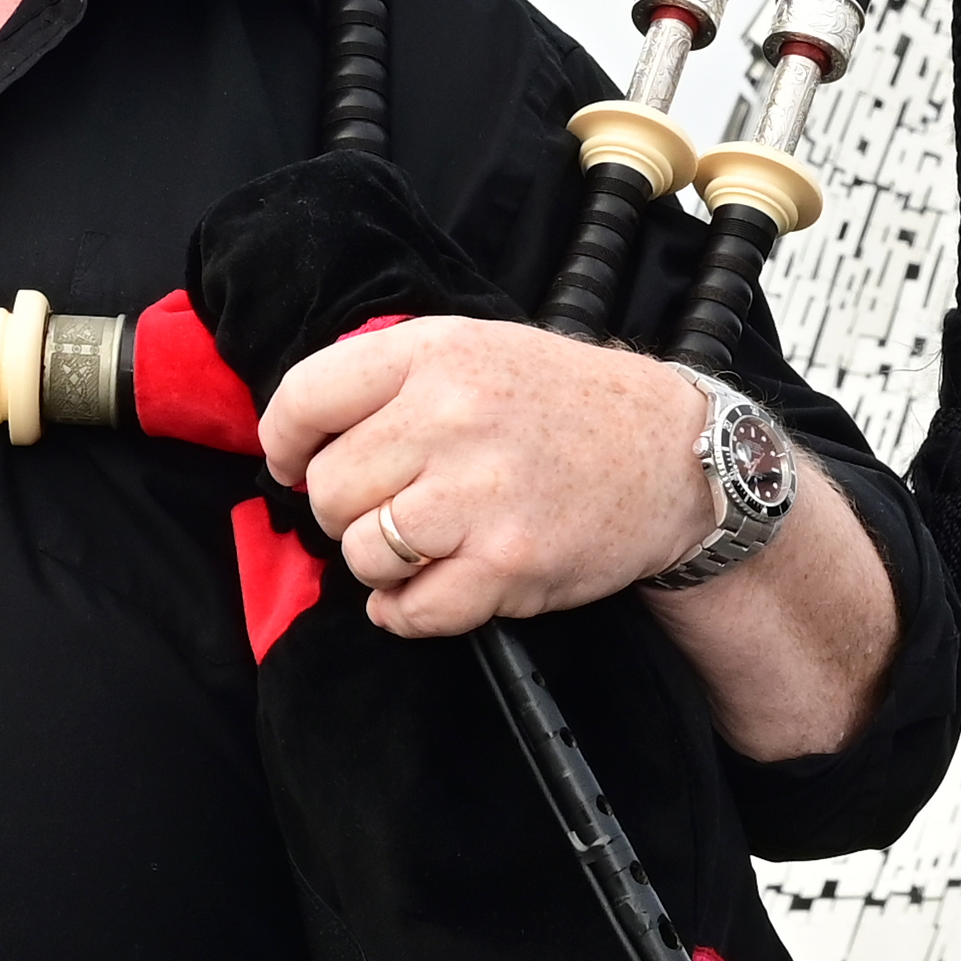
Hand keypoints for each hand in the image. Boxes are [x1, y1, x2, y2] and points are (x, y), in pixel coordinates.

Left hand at [257, 313, 729, 641]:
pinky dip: (408, 612)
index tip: (294, 463)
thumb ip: (391, 376)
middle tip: (390, 506)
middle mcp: (453, 417)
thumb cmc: (568, 405)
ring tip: (422, 547)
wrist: (676, 456)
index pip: (304, 400)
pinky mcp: (509, 562)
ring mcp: (481, 494)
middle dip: (346, 509)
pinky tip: (431, 590)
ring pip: (360, 552)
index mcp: (435, 354)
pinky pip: (411, 610)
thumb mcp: (479, 347)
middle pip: (327, 488)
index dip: (284, 443)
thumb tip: (296, 434)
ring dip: (380, 563)